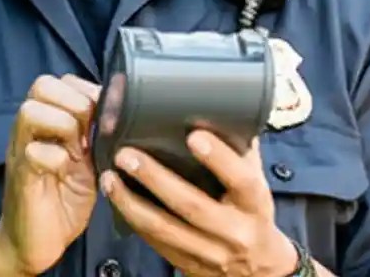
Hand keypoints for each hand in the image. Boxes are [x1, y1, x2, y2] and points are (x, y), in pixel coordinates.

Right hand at [0, 75, 100, 275]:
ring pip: (31, 110)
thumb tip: (122, 113)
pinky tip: (66, 173)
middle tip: (88, 134)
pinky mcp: (21, 175)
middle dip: (74, 104)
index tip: (102, 119)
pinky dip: (56, 159)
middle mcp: (30, 130)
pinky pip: (34, 151)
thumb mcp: (89, 161)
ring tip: (77, 152)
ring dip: (62, 126)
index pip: (62, 80)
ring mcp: (21, 150)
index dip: (86, 92)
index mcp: (48, 121)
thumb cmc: (63, 200)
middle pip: (42, 85)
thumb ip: (97, 135)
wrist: (34, 243)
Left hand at [101, 131, 300, 276]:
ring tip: (110, 177)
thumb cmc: (252, 212)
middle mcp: (234, 231)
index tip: (194, 135)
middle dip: (156, 178)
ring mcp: (209, 252)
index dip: (219, 158)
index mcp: (255, 205)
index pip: (241, 180)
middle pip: (192, 205)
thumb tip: (224, 108)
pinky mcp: (187, 264)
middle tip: (128, 155)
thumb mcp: (256, 183)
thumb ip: (241, 151)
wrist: (258, 267)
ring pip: (165, 229)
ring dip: (132, 203)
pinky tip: (116, 199)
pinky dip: (132, 219)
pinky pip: (155, 242)